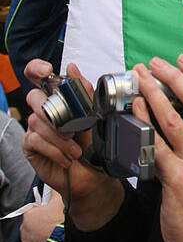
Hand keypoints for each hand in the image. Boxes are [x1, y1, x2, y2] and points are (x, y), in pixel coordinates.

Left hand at [20, 189, 63, 241]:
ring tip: (51, 233)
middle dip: (40, 222)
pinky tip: (47, 240)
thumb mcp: (59, 203)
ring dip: (39, 233)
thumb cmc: (59, 222)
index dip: (43, 211)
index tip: (49, 213)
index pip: (33, 209)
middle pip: (32, 222)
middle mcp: (24, 227)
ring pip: (32, 233)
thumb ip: (54, 192)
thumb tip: (54, 186)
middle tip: (51, 223)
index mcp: (29, 214)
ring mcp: (26, 239)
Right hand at [21, 60, 122, 228]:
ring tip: (75, 149)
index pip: (37, 75)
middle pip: (34, 97)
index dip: (37, 69)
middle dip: (55, 112)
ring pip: (37, 121)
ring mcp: (34, 127)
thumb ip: (84, 91)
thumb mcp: (94, 115)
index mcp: (57, 97)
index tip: (46, 71)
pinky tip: (66, 158)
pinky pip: (36, 140)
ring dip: (60, 138)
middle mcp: (42, 109)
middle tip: (72, 129)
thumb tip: (72, 67)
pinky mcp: (30, 145)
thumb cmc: (93, 143)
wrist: (92, 174)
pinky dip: (55, 150)